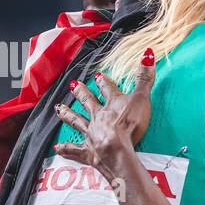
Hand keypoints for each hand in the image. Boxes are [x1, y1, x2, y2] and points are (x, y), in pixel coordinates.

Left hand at [53, 49, 153, 179]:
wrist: (117, 149)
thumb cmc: (130, 125)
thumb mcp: (141, 98)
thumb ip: (144, 79)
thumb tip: (147, 54)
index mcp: (112, 104)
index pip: (107, 89)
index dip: (103, 82)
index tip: (98, 75)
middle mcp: (98, 116)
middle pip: (88, 102)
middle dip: (82, 93)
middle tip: (73, 85)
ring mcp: (91, 133)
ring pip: (76, 121)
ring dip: (68, 114)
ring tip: (59, 108)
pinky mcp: (88, 150)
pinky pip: (74, 149)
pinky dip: (66, 148)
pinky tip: (56, 147)